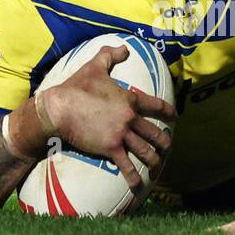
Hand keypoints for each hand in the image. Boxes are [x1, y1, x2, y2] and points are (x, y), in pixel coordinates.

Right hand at [46, 45, 176, 190]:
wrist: (59, 108)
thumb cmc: (76, 86)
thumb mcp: (95, 66)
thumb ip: (110, 55)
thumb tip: (124, 48)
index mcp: (130, 99)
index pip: (156, 106)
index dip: (168, 112)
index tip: (175, 117)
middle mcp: (130, 118)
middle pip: (155, 133)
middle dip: (164, 142)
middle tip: (168, 147)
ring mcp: (121, 135)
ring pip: (145, 151)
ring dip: (154, 160)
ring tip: (157, 166)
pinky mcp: (110, 149)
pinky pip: (126, 166)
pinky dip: (133, 178)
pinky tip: (138, 187)